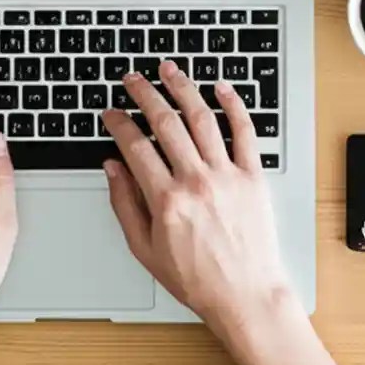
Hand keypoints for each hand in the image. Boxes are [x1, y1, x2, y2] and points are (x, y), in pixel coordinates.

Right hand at [102, 61, 293, 329]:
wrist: (245, 293)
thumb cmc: (197, 278)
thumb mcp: (145, 249)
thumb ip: (125, 204)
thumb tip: (112, 168)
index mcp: (166, 200)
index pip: (135, 147)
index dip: (119, 124)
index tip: (111, 114)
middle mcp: (196, 182)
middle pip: (165, 124)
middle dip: (144, 95)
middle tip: (133, 80)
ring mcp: (227, 176)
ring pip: (202, 119)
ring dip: (183, 89)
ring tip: (169, 71)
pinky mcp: (253, 176)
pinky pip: (244, 132)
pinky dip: (234, 106)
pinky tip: (221, 88)